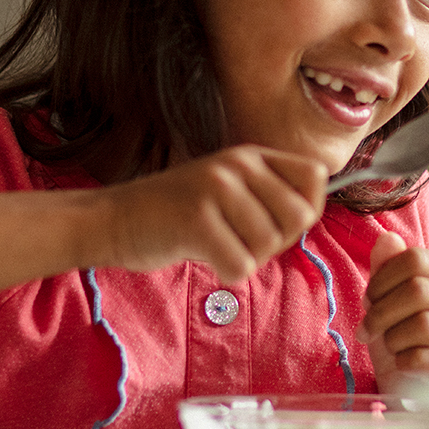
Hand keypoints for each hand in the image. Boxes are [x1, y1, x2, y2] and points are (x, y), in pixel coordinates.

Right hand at [94, 146, 325, 281]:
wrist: (112, 219)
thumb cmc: (176, 216)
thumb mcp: (227, 190)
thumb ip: (267, 197)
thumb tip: (310, 213)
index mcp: (250, 156)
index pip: (316, 177)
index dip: (306, 210)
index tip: (275, 224)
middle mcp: (237, 165)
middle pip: (299, 217)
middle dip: (276, 242)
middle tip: (240, 241)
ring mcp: (216, 188)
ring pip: (268, 246)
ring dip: (244, 257)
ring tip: (213, 244)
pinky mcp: (197, 219)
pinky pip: (241, 265)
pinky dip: (224, 272)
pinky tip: (200, 254)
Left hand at [358, 231, 428, 388]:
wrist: (420, 387)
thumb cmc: (404, 338)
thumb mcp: (389, 300)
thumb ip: (388, 267)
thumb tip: (388, 239)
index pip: (415, 259)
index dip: (382, 279)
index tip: (368, 300)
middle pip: (418, 290)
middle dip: (381, 311)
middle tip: (367, 328)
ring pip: (423, 324)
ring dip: (392, 338)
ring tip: (391, 347)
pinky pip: (424, 359)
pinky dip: (402, 363)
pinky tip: (404, 366)